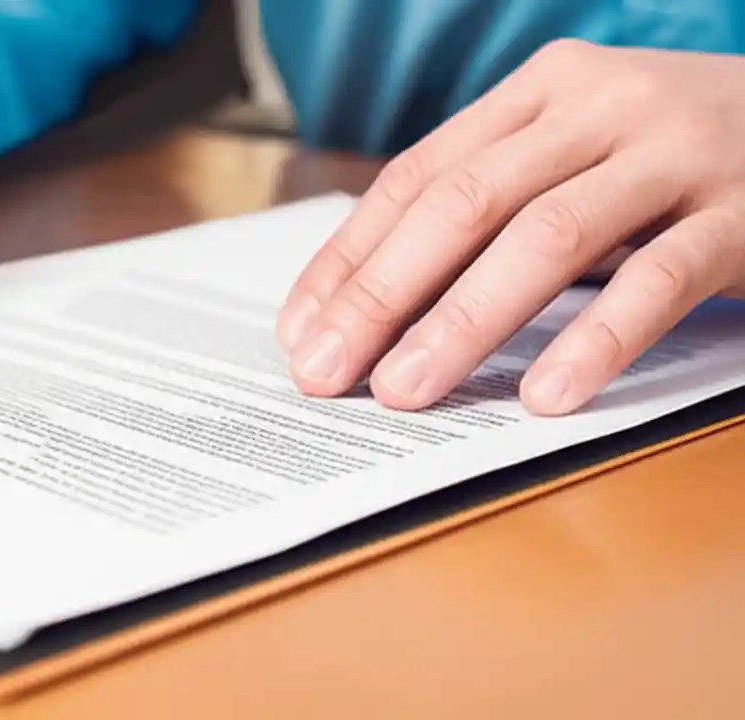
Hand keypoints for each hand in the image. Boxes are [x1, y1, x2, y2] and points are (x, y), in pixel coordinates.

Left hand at [276, 40, 744, 415]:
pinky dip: (597, 339)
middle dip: (381, 295)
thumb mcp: (572, 151)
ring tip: (405, 392)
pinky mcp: (743, 214)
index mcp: (539, 91)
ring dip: (463, 322)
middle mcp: (598, 106)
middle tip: (327, 373)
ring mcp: (673, 154)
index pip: (417, 176)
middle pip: (462, 204)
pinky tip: (546, 396)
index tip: (301, 329)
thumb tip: (369, 300)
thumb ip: (490, 202)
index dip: (350, 257)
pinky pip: (658, 279)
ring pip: (546, 237)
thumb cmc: (668, 156)